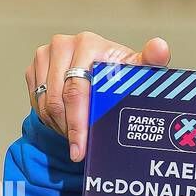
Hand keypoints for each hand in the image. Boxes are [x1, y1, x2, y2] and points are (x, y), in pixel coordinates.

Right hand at [25, 31, 170, 161]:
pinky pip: (37, 101)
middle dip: (70, 130)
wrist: (102, 69)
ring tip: (76, 139)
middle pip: (60, 99)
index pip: (78, 90)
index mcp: (89, 44)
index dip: (79, 122)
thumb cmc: (122, 73)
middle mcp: (64, 45)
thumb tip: (161, 48)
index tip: (82, 147)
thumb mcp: (137, 70)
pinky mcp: (35, 68)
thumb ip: (152, 60)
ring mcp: (45, 55)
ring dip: (59, 126)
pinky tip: (66, 126)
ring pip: (46, 103)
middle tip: (78, 152)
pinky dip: (50, 119)